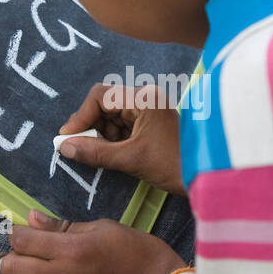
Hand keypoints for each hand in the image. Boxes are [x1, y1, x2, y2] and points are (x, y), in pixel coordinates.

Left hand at [0, 209, 185, 273]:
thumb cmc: (133, 249)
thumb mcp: (101, 227)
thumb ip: (62, 225)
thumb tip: (31, 217)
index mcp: (70, 249)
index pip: (21, 240)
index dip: (18, 233)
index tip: (25, 233)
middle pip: (9, 268)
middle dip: (13, 256)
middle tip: (28, 254)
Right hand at [57, 82, 184, 194]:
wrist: (208, 176)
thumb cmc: (174, 164)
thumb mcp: (131, 159)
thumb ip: (96, 152)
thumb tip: (64, 147)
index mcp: (143, 99)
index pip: (101, 96)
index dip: (81, 116)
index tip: (67, 138)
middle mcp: (145, 99)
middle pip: (105, 105)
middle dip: (90, 126)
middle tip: (78, 148)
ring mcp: (149, 111)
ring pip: (113, 118)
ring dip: (101, 135)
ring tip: (96, 155)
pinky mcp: (151, 125)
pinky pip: (123, 127)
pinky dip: (112, 140)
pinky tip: (109, 154)